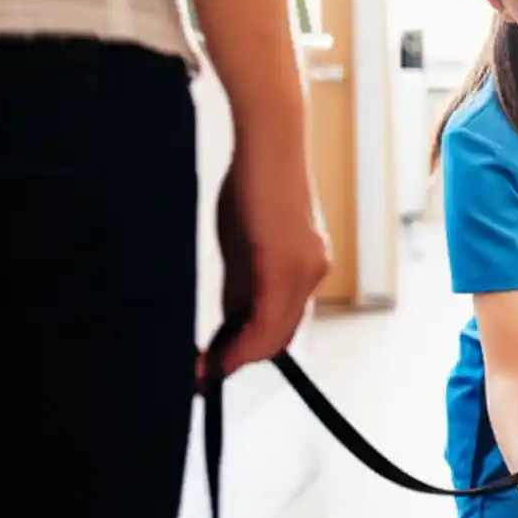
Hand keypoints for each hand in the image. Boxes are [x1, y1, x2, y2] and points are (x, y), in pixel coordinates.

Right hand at [196, 154, 329, 387]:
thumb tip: (232, 323)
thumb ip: (244, 283)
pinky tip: (220, 356)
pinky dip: (244, 343)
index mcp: (307, 267)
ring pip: (275, 333)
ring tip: (203, 372)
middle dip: (241, 360)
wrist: (269, 140)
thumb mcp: (246, 243)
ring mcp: (307, 269)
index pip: (283, 323)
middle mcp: (314, 271)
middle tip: (203, 377)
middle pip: (281, 335)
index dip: (250, 350)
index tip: (217, 367)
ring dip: (238, 357)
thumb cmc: (252, 182)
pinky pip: (269, 318)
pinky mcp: (287, 262)